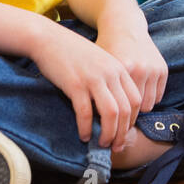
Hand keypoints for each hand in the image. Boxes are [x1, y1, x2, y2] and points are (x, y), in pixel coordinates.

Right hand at [29, 20, 143, 152]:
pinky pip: (86, 113)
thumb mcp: (98, 61)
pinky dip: (86, 127)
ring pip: (111, 114)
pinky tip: (83, 135)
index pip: (135, 100)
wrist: (48, 38)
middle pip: (126, 110)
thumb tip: (113, 110)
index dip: (132, 120)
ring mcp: (93, 79)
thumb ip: (109, 80)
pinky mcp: (75, 85)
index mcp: (118, 68)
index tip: (124, 132)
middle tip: (116, 146)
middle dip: (122, 132)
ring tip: (102, 144)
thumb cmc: (72, 52)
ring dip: (108, 133)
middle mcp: (110, 73)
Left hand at [95, 18, 167, 121]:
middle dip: (127, 119)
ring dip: (138, 109)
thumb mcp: (96, 66)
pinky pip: (158, 97)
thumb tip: (89, 122)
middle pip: (135, 109)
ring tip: (127, 108)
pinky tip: (138, 96)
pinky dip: (149, 99)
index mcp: (121, 68)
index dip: (112, 120)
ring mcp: (153, 69)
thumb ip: (94, 90)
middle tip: (118, 123)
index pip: (119, 106)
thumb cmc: (104, 49)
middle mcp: (140, 68)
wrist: (123, 26)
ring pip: (148, 105)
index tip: (106, 129)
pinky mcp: (162, 69)